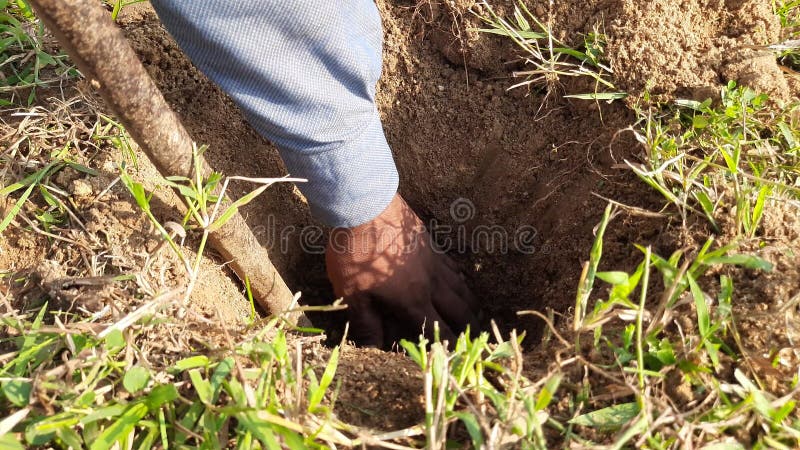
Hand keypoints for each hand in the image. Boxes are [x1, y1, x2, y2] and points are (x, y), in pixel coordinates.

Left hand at [326, 193, 478, 347]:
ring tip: (474, 316)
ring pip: (461, 288)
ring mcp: (434, 262)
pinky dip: (461, 280)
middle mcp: (431, 284)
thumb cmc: (356, 254)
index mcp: (413, 300)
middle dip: (469, 329)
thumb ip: (366, 324)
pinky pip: (453, 267)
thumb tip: (371, 351)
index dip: (449, 348)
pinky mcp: (431, 245)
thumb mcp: (352, 294)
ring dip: (470, 305)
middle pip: (459, 311)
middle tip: (475, 340)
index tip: (460, 357)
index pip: (437, 331)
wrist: (366, 207)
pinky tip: (460, 281)